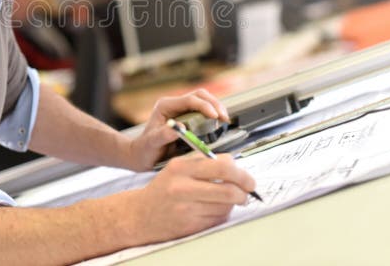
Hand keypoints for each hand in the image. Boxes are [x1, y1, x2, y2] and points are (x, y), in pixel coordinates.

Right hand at [124, 154, 254, 241]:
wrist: (140, 215)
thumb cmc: (163, 189)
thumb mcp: (177, 168)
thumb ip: (203, 164)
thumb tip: (236, 166)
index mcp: (181, 167)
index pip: (222, 165)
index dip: (240, 172)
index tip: (246, 177)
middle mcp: (183, 187)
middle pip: (229, 188)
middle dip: (245, 190)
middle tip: (249, 190)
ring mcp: (186, 208)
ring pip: (226, 205)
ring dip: (233, 203)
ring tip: (226, 200)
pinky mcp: (190, 225)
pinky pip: (218, 219)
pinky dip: (222, 214)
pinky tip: (213, 210)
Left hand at [125, 88, 229, 171]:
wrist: (142, 155)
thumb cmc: (145, 150)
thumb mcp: (152, 144)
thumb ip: (163, 135)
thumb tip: (180, 128)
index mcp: (165, 106)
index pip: (189, 100)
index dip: (204, 106)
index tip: (215, 116)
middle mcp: (174, 105)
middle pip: (200, 95)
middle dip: (214, 104)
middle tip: (224, 118)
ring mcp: (182, 110)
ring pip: (204, 100)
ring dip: (216, 108)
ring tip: (225, 121)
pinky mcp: (188, 117)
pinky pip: (204, 111)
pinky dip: (214, 115)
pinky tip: (220, 124)